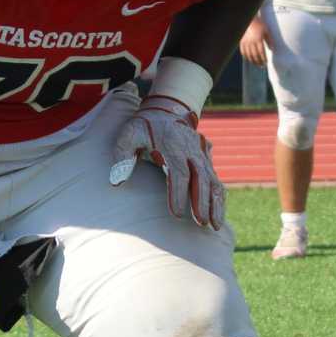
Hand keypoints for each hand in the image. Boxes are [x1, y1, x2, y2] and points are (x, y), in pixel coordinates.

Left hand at [109, 93, 224, 228]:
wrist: (165, 110)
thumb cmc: (143, 126)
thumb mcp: (129, 134)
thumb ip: (122, 155)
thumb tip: (116, 182)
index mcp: (173, 145)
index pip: (179, 172)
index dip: (179, 193)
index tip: (177, 214)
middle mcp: (192, 150)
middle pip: (202, 178)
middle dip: (203, 202)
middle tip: (202, 223)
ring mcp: (201, 155)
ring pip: (213, 181)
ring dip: (216, 204)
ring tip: (215, 226)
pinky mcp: (206, 160)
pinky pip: (216, 180)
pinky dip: (219, 198)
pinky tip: (218, 216)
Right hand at [237, 17, 269, 67]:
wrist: (249, 20)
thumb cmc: (259, 24)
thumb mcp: (266, 31)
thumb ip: (269, 40)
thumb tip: (272, 49)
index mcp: (258, 39)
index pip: (261, 52)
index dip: (263, 59)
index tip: (266, 62)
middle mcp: (251, 42)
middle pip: (255, 55)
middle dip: (258, 62)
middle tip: (262, 65)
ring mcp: (245, 42)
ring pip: (248, 55)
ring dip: (252, 61)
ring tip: (256, 64)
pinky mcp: (241, 42)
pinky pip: (243, 52)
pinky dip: (246, 56)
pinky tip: (249, 59)